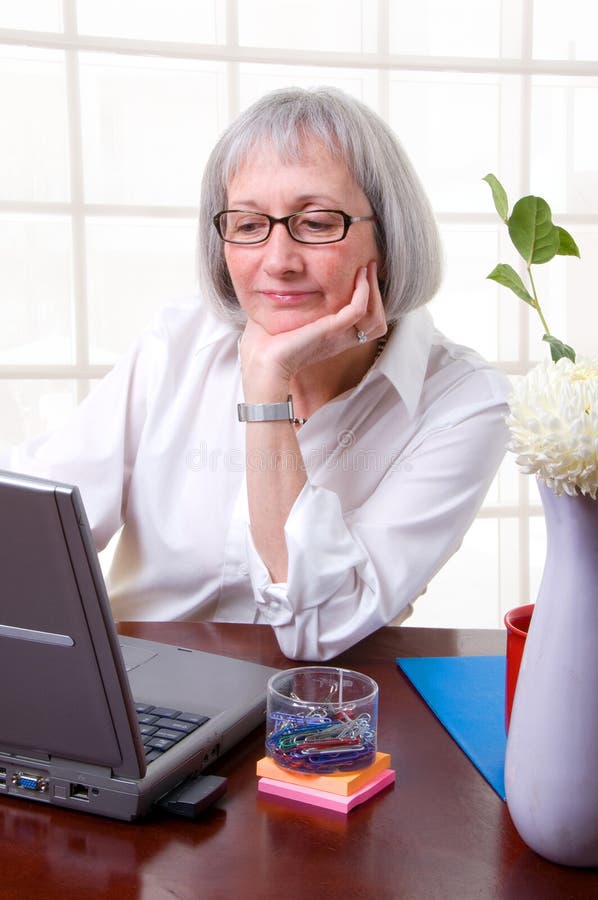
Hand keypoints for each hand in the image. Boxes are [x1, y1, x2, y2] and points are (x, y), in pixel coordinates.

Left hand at [239, 260, 386, 397]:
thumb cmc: (264, 346)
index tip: (359, 274)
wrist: (260, 364)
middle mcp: (338, 338)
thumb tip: (278, 280)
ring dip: (373, 289)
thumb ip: (287, 300)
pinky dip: (363, 291)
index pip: (364, 321)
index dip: (368, 299)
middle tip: (368, 268)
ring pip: (374, 315)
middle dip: (376, 291)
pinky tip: (358, 275)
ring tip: (366, 269)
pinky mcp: (331, 330)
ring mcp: (337, 335)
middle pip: (376, 319)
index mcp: (329, 337)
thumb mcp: (281, 318)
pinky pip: (359, 309)